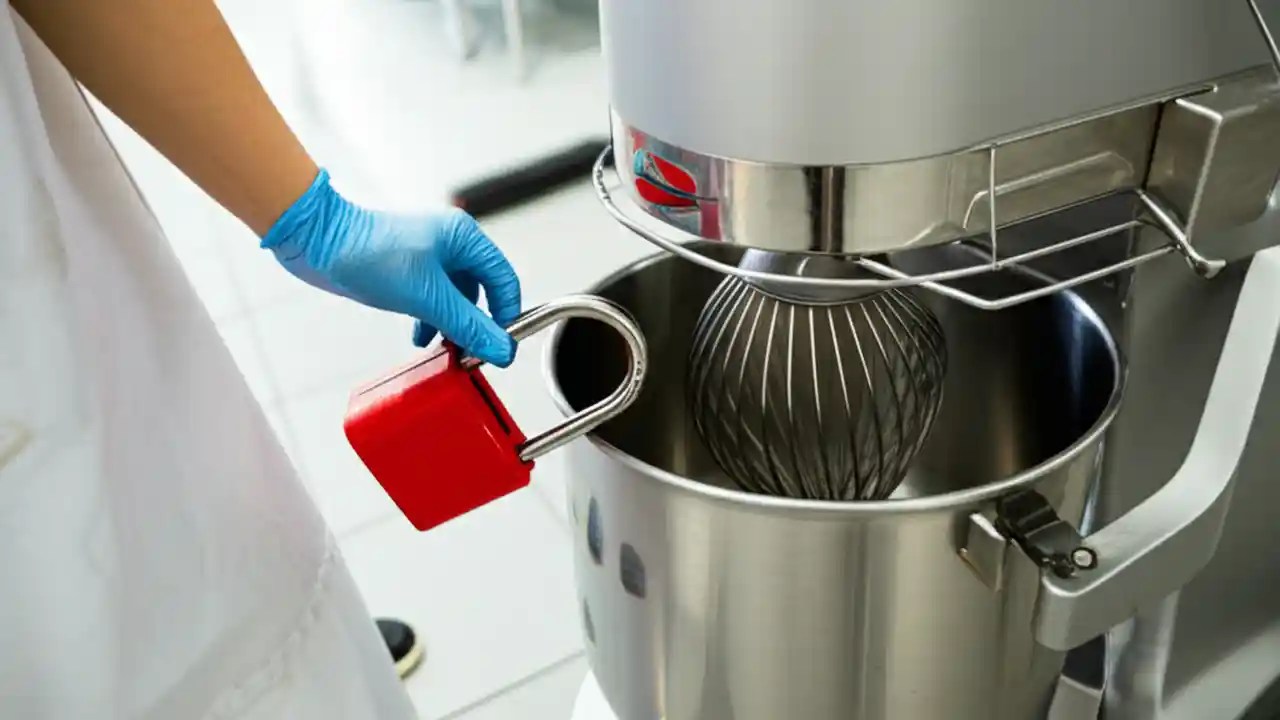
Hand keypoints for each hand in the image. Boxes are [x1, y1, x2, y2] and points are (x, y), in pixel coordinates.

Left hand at [261, 171, 521, 366]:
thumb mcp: (426, 297)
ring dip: (454, 325)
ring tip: (447, 348)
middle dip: (477, 324)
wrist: (317, 242)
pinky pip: (434, 298)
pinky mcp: (409, 269)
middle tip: (473, 352)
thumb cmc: (367, 254)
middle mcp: (451, 243)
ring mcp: (430, 255)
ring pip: (457, 297)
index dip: (506, 315)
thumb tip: (501, 349)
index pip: (504, 280)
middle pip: (483, 290)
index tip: (499, 346)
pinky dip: (433, 319)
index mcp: (464, 238)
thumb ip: (468, 325)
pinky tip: (421, 336)